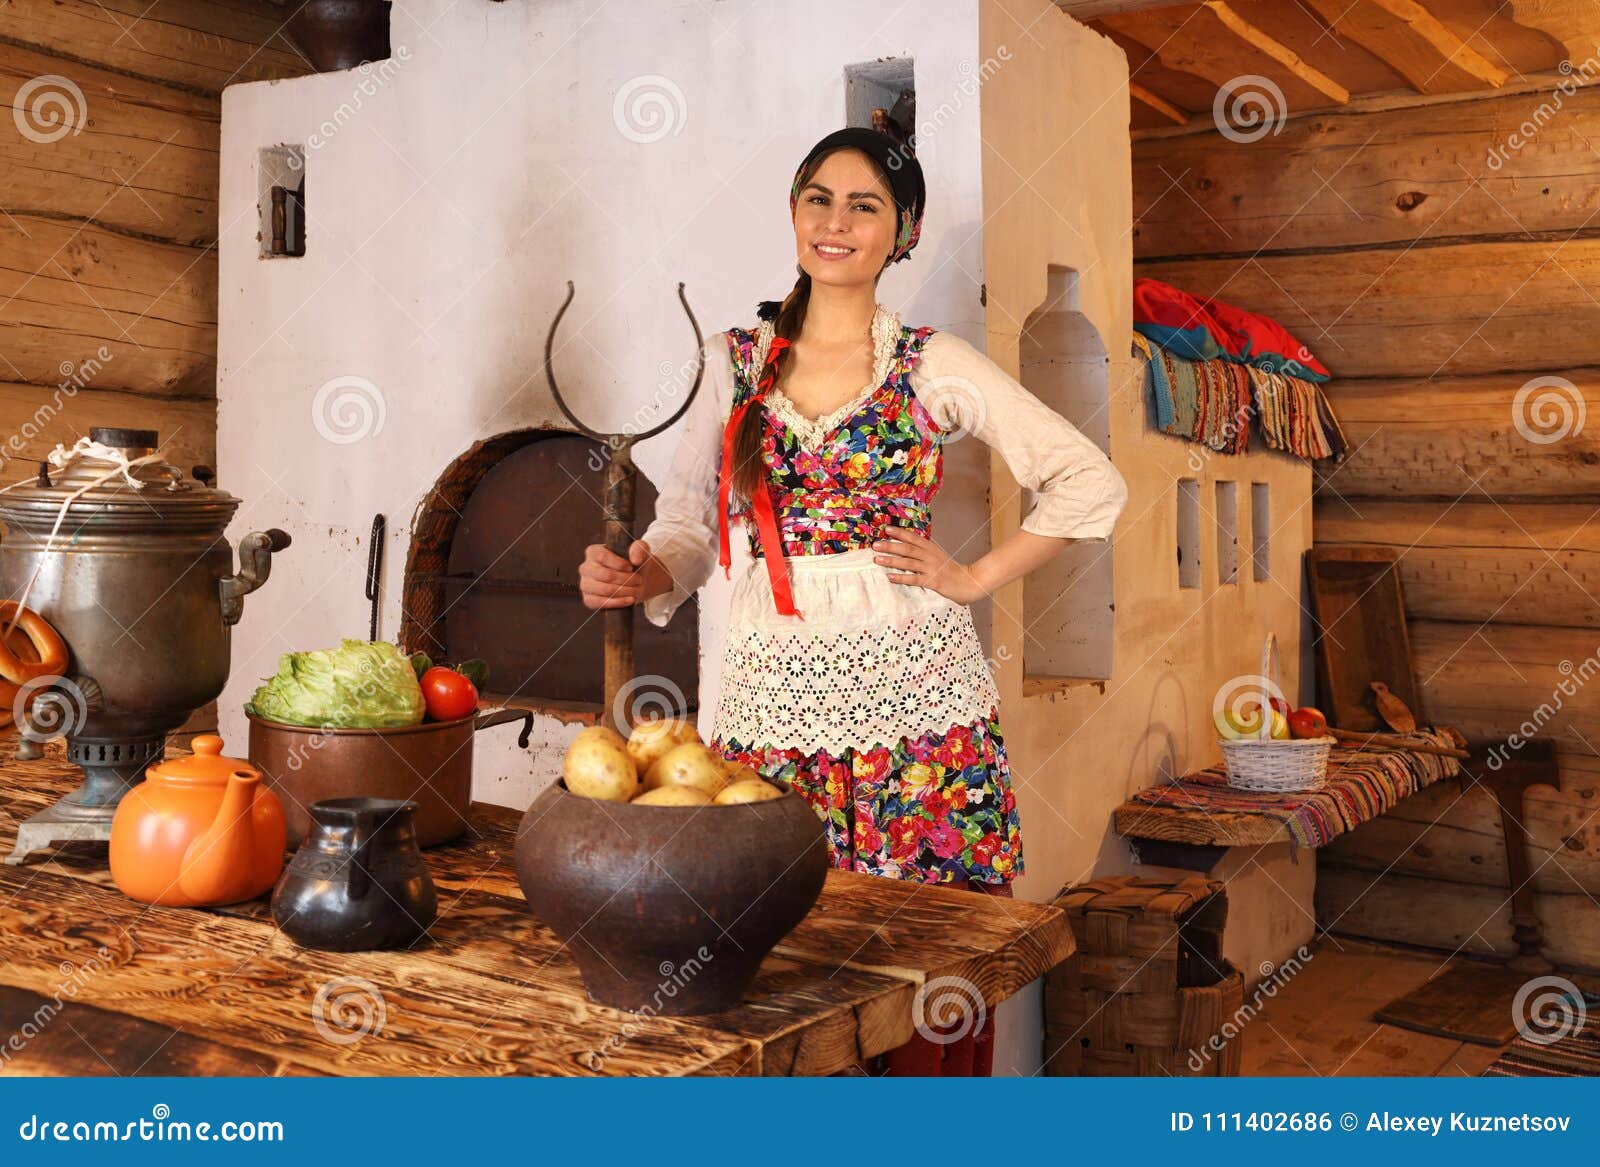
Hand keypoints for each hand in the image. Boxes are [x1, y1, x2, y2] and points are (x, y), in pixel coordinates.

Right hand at [578, 539, 666, 609]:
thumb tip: (636, 560)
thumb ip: (639, 549)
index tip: (631, 567)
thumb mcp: (639, 551)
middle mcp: (585, 568)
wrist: (634, 582)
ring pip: (605, 590)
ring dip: (625, 591)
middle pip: (606, 575)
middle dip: (626, 579)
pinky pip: (601, 603)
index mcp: (593, 552)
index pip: (603, 557)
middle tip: (639, 580)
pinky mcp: (589, 600)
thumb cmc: (633, 563)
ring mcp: (585, 585)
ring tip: (637, 590)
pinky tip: (630, 599)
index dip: (619, 564)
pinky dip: (619, 602)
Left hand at [872, 531, 987, 603]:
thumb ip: (923, 551)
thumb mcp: (937, 556)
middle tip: (875, 545)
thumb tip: (905, 547)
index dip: (899, 533)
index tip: (886, 529)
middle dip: (890, 546)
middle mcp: (930, 556)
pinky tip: (890, 577)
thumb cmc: (951, 569)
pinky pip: (914, 579)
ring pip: (909, 562)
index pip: (913, 538)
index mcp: (931, 548)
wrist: (970, 581)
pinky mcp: (933, 581)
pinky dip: (901, 578)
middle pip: (907, 549)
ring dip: (892, 561)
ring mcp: (931, 568)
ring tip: (877, 559)